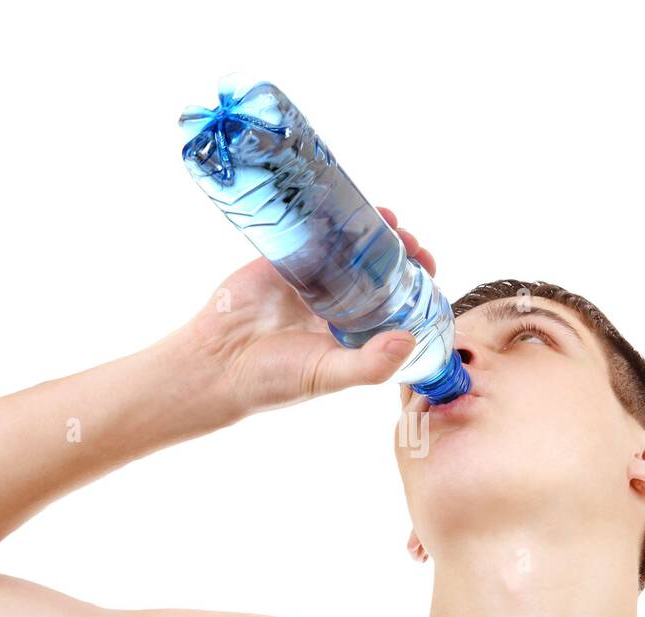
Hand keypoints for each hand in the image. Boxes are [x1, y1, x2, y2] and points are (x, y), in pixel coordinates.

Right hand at [183, 207, 437, 415]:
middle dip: (400, 251)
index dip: (416, 282)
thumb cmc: (273, 381)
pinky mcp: (286, 260)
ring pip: (351, 246)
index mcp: (356, 332)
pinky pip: (314, 232)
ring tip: (388, 221)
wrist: (217, 364)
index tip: (427, 267)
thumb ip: (370, 364)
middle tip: (409, 242)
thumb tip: (408, 340)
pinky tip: (350, 208)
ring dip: (373, 230)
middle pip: (379, 268)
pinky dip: (333, 218)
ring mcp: (313, 279)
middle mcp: (339, 303)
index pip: (397, 301)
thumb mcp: (329, 377)